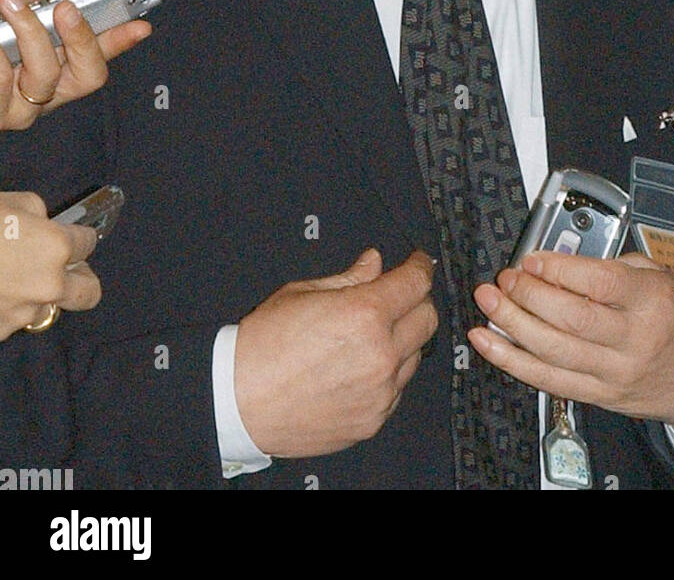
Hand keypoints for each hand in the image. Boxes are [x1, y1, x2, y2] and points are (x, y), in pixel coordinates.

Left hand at [0, 0, 149, 129]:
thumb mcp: (10, 21)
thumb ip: (35, 7)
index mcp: (54, 75)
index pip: (100, 61)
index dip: (122, 44)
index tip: (139, 25)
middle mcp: (41, 96)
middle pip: (86, 74)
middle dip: (80, 37)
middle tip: (66, 7)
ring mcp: (17, 109)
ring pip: (44, 75)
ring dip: (29, 32)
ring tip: (10, 4)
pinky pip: (3, 80)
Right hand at [0, 191, 99, 340]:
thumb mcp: (11, 201)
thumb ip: (38, 214)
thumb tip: (43, 225)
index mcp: (55, 247)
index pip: (88, 243)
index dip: (79, 236)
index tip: (72, 236)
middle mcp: (48, 285)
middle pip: (89, 293)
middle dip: (81, 277)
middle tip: (62, 267)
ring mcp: (22, 314)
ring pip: (47, 307)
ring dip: (37, 294)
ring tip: (9, 277)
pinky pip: (14, 320)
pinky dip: (7, 307)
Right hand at [234, 248, 437, 457]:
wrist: (237, 402)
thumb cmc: (262, 347)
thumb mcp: (302, 293)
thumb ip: (348, 277)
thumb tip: (374, 262)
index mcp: (364, 314)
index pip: (416, 282)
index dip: (419, 267)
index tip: (416, 263)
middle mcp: (380, 354)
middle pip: (427, 318)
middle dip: (416, 301)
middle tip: (395, 297)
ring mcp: (380, 392)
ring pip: (416, 355)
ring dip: (403, 339)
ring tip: (368, 337)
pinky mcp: (373, 420)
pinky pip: (397, 389)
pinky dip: (388, 374)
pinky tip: (360, 367)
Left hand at [468, 251, 673, 435]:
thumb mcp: (662, 277)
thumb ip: (615, 266)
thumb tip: (562, 261)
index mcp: (652, 301)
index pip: (598, 283)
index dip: (558, 269)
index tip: (530, 259)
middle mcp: (633, 339)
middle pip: (570, 319)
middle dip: (527, 295)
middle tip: (505, 278)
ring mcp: (615, 372)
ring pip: (553, 352)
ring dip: (512, 325)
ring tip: (488, 303)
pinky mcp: (600, 396)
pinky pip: (549, 381)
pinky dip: (513, 361)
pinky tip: (489, 342)